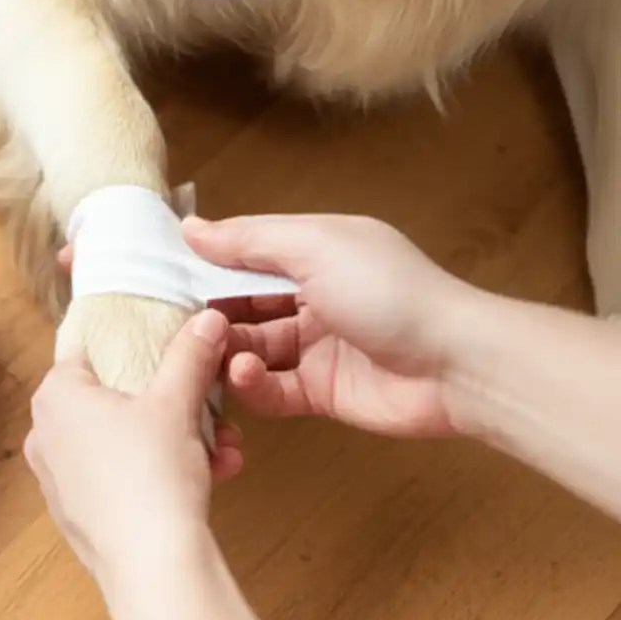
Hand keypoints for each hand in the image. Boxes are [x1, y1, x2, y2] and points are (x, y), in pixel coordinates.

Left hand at [25, 310, 241, 582]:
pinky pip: (122, 478)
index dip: (134, 344)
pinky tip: (209, 476)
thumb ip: (189, 354)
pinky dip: (160, 472)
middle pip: (114, 399)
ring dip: (177, 440)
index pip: (89, 349)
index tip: (169, 348)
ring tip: (223, 449)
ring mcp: (58, 478)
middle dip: (172, 403)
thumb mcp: (177, 401)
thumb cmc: (150, 475)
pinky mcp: (79, 514)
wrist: (152, 566)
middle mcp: (45, 434)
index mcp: (55, 395)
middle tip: (211, 407)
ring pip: (124, 441)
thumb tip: (205, 320)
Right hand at [183, 214, 478, 436]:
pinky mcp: (320, 391)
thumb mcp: (314, 247)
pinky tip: (245, 375)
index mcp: (314, 252)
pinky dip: (251, 385)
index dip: (207, 264)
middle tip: (178, 325)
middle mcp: (313, 296)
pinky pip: (270, 390)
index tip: (164, 275)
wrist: (456, 364)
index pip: (246, 255)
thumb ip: (248, 240)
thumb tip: (190, 228)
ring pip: (251, 349)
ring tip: (212, 353)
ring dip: (227, 351)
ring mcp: (316, 345)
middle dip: (211, 314)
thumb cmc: (391, 292)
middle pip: (243, 304)